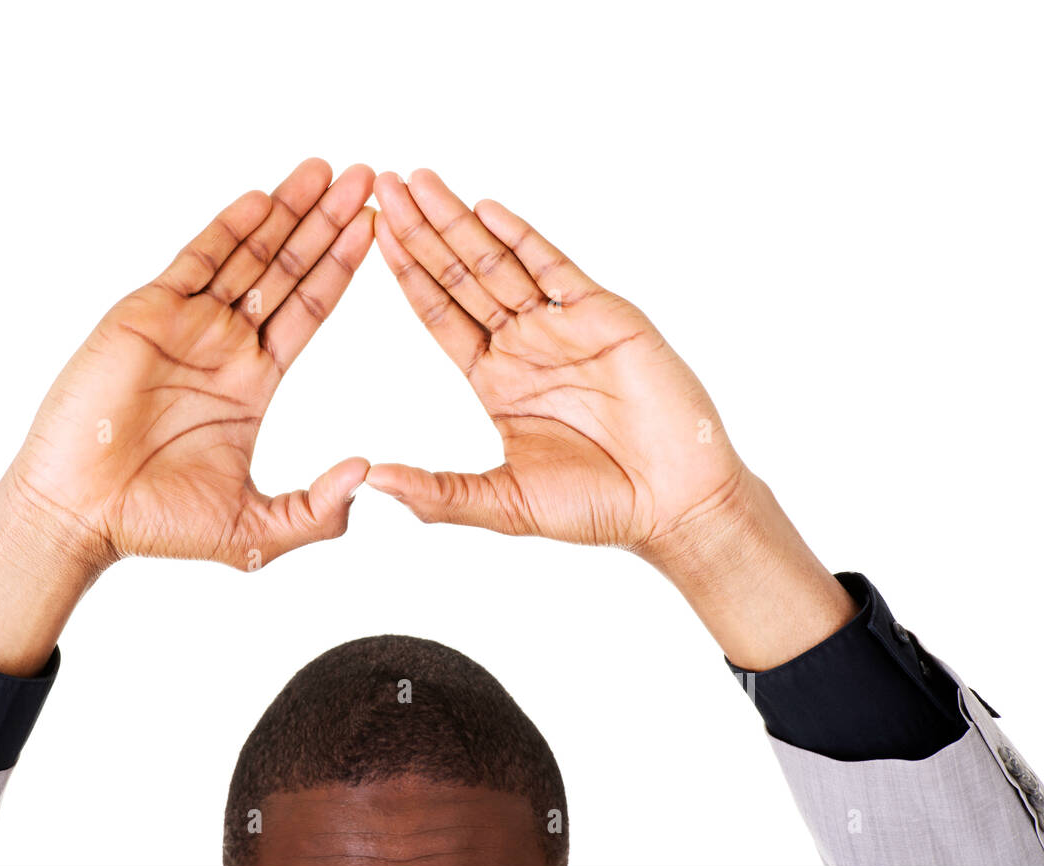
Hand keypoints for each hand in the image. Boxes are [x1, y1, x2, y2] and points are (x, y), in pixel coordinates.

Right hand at [0, 159, 374, 674]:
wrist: (78, 514)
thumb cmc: (156, 523)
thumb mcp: (256, 531)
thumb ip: (318, 511)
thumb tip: (368, 473)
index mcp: (253, 381)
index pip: (310, 310)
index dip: (344, 268)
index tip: (378, 229)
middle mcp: (225, 345)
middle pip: (288, 269)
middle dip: (327, 223)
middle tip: (367, 177)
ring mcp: (186, 326)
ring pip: (246, 255)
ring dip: (286, 212)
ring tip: (326, 170)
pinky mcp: (146, 315)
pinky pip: (194, 263)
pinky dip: (228, 230)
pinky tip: (263, 199)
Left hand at [369, 169, 854, 667]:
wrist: (673, 504)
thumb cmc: (595, 508)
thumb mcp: (502, 503)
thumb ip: (436, 492)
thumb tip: (370, 481)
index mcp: (495, 380)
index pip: (439, 314)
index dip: (406, 273)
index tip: (372, 233)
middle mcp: (524, 345)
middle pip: (459, 276)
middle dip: (421, 230)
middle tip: (382, 184)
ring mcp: (562, 326)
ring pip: (498, 262)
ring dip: (458, 221)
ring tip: (418, 180)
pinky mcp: (604, 315)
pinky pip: (555, 268)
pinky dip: (522, 237)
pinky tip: (487, 209)